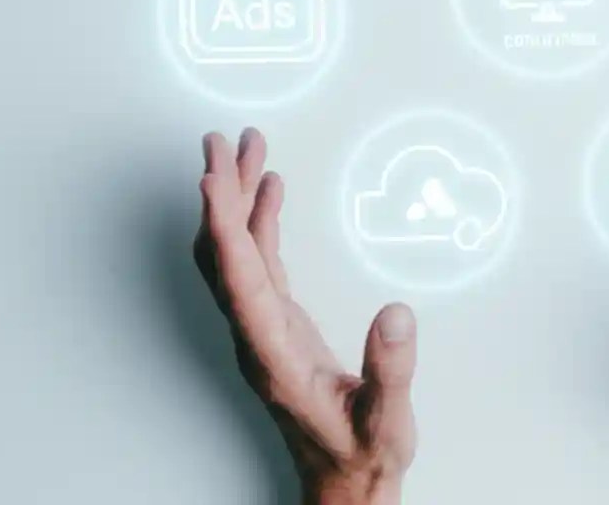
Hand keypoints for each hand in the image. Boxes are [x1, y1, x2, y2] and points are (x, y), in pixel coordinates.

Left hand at [194, 128, 416, 504]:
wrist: (346, 482)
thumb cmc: (360, 455)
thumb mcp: (386, 420)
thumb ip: (391, 369)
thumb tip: (396, 313)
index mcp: (272, 354)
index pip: (240, 278)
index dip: (224, 226)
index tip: (212, 178)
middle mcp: (257, 335)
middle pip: (222, 252)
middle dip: (220, 192)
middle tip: (221, 139)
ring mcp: (264, 327)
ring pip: (236, 252)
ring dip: (237, 199)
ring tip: (247, 149)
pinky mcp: (279, 324)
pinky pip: (258, 262)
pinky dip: (259, 221)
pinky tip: (270, 193)